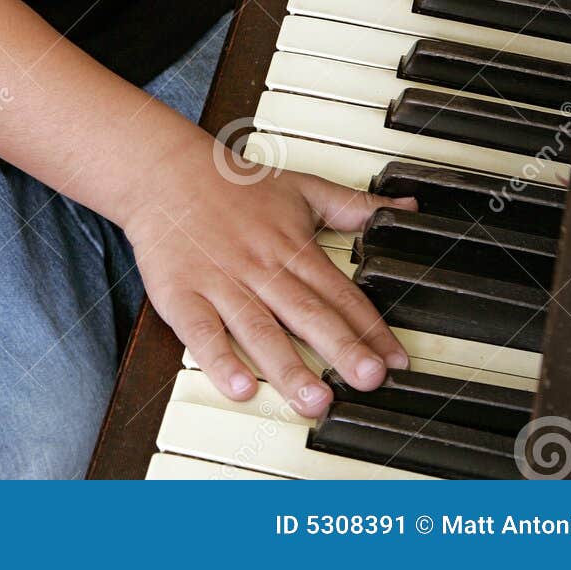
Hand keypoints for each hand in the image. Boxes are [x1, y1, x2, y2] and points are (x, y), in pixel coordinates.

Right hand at [123, 133, 416, 416]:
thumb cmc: (234, 185)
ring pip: (258, 329)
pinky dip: (220, 360)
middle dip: (339, 347)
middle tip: (368, 379)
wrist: (164, 170)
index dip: (370, 328)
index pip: (339, 292)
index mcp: (292, 246)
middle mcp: (261, 267)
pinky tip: (240, 386)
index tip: (396, 361)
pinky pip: (202, 332)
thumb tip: (406, 209)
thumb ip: (354, 206)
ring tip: (314, 400)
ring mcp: (221, 283)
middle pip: (305, 312)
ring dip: (287, 366)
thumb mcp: (301, 188)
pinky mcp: (182, 295)